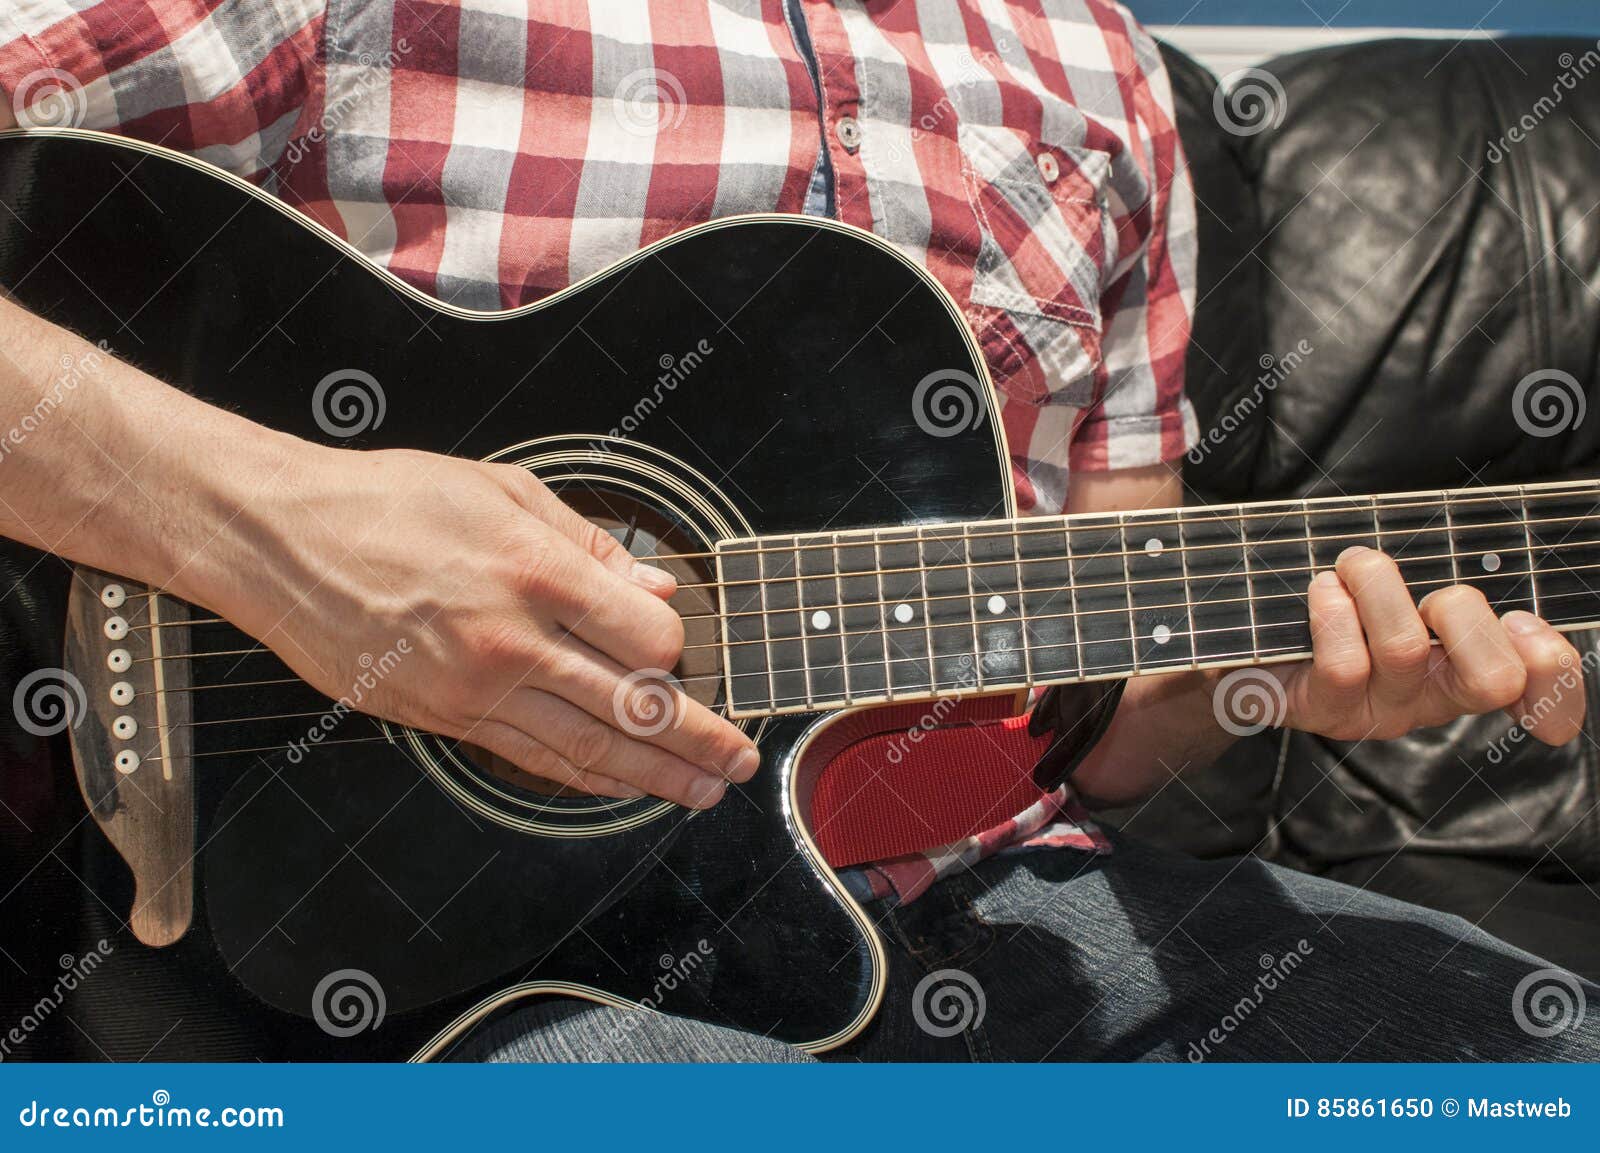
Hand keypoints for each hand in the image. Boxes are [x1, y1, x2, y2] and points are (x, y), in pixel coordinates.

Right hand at [186, 445, 757, 807]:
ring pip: (588, 750)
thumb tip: (656, 586)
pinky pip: (529, 759)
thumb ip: (590, 546)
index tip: (686, 651)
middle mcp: (514, 642)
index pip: (650, 637)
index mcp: (537, 573)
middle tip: (740, 760)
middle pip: (635, 709)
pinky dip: (583, 779)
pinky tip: (619, 787)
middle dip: (699, 741)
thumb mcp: (502, 490)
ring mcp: (476, 689)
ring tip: (700, 792)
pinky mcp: (444, 718)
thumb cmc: (386, 502)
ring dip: (655, 777)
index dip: (682, 650)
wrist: (283, 540)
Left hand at [1267, 546, 1585, 744]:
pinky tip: (1317, 593)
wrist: (1240, 638)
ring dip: (1377, 585)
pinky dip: (1331, 609)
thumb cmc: (1330, 600)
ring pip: (1407, 648)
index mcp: (1460, 666)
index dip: (1552, 667)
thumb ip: (1440, 572)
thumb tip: (1486, 561)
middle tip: (1418, 591)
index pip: (1535, 688)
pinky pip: (1344, 663)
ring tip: (1347, 570)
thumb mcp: (1394, 583)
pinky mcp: (1321, 712)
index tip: (1525, 622)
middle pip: (1493, 677)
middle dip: (1461, 609)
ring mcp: (1375, 711)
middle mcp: (1427, 698)